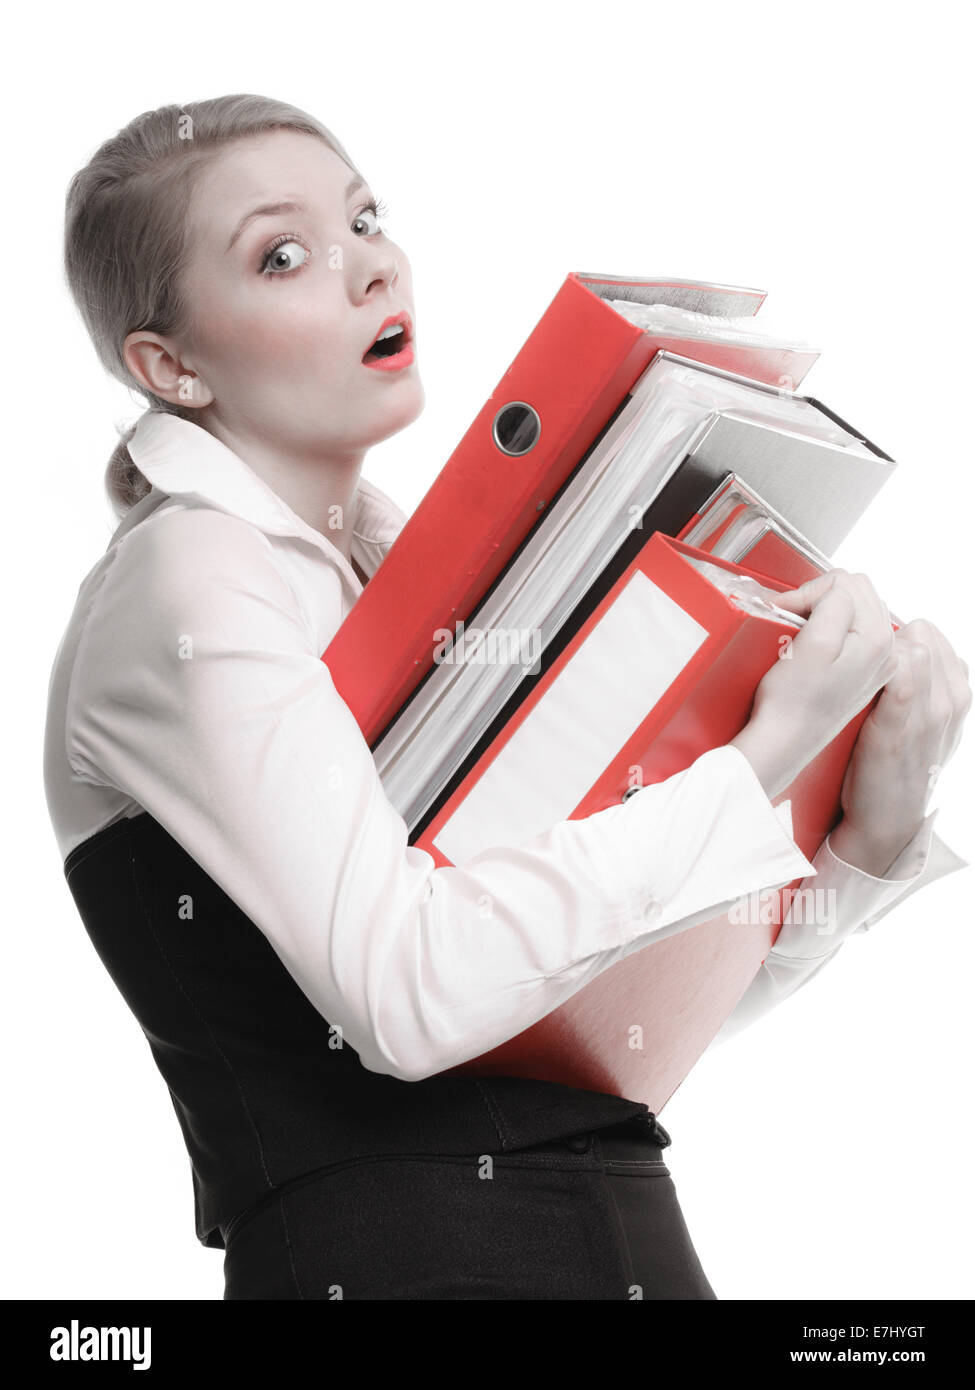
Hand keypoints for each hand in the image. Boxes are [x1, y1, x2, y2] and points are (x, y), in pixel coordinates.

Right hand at [730, 569, 897, 798]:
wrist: (786, 743)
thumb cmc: (792, 703)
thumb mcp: (813, 641)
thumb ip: (834, 603)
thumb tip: (835, 591)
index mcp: (878, 638)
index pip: (843, 582)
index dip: (807, 592)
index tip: (786, 615)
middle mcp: (886, 650)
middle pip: (854, 592)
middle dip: (819, 599)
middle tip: (792, 622)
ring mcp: (876, 662)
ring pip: (853, 610)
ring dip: (823, 613)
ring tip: (800, 634)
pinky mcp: (862, 672)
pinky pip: (850, 632)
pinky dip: (828, 629)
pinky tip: (811, 648)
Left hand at [828, 617, 971, 875]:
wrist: (887, 819)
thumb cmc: (895, 766)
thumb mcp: (925, 723)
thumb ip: (922, 686)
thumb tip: (899, 650)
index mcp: (958, 691)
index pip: (927, 632)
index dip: (892, 634)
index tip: (865, 650)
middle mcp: (951, 698)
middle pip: (918, 633)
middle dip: (881, 638)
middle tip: (851, 659)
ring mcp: (931, 713)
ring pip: (909, 646)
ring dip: (871, 652)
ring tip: (847, 671)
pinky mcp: (900, 727)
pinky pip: (899, 674)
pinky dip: (871, 669)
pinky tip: (847, 681)